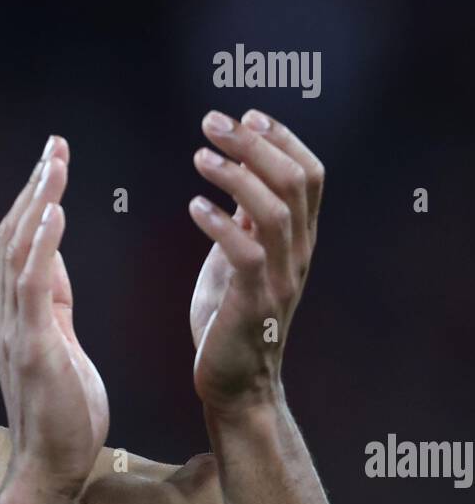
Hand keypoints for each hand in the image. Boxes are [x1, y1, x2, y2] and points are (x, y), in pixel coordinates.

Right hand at [0, 136, 108, 498]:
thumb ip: (54, 309)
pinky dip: (43, 244)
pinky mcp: (33, 347)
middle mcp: (10, 316)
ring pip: (20, 251)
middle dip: (37, 187)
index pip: (22, 246)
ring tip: (57, 162)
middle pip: (14, 236)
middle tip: (57, 146)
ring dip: (40, 201)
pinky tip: (56, 211)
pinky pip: (32, 285)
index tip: (55, 163)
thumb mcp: (62, 350)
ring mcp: (17, 331)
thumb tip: (53, 271)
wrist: (53, 467)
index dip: (37, 201)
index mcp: (20, 316)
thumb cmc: (63, 418)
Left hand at [188, 109, 324, 415]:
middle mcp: (298, 256)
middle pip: (294, 181)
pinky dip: (220, 224)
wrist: (235, 387)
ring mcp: (280, 280)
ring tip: (199, 157)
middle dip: (254, 143)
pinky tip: (194, 207)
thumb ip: (247, 225)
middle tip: (213, 122)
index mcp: (299, 243)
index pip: (310, 174)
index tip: (248, 115)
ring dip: (235, 175)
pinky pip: (246, 253)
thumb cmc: (231, 324)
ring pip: (275, 211)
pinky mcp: (253, 303)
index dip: (283, 138)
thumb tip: (239, 177)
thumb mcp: (241, 264)